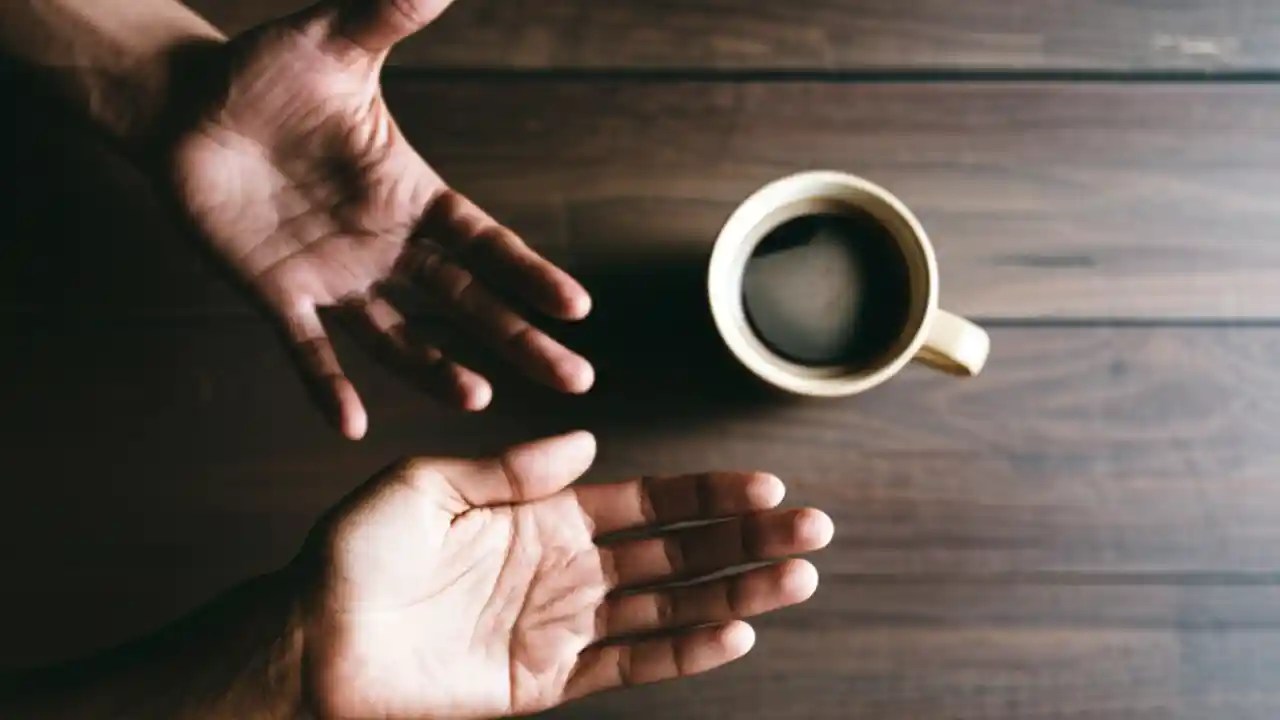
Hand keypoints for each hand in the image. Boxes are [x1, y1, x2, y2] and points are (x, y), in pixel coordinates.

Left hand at [168, 0, 592, 439]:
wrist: (187, 109)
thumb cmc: (268, 72)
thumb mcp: (334, 41)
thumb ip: (388, 12)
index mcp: (411, 194)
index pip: (484, 241)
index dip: (528, 273)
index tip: (577, 306)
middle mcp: (386, 246)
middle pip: (465, 302)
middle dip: (518, 339)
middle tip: (574, 379)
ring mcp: (335, 276)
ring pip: (399, 335)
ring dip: (437, 369)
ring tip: (477, 401)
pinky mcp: (277, 296)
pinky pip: (308, 349)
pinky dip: (327, 385)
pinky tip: (353, 424)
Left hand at [296, 432, 833, 717]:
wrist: (309, 641)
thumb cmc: (355, 555)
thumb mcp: (429, 484)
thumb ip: (514, 466)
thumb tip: (590, 441)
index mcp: (545, 515)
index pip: (647, 501)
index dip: (705, 495)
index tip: (764, 486)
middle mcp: (567, 568)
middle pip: (678, 553)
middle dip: (745, 541)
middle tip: (813, 529)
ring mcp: (562, 626)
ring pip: (669, 606)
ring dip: (735, 593)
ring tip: (799, 578)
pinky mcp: (547, 680)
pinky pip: (629, 663)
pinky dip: (683, 651)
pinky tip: (734, 633)